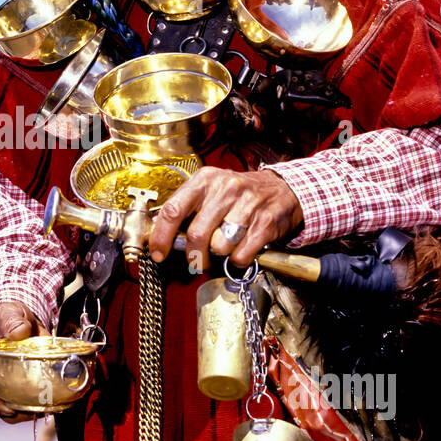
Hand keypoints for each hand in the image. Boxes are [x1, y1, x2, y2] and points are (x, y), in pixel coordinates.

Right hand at [0, 300, 46, 423]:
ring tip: (48, 409)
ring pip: (16, 408)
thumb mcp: (8, 312)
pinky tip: (56, 401)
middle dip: (16, 415)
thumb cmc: (10, 315)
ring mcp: (10, 384)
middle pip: (0, 407)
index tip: (8, 408)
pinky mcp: (27, 385)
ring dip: (31, 413)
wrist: (23, 318)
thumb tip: (19, 332)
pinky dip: (43, 404)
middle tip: (35, 411)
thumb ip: (11, 318)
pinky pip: (31, 400)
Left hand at [148, 167, 302, 271]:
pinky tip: (240, 249)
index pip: (173, 210)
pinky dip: (238, 259)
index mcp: (205, 180)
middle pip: (196, 234)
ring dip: (220, 254)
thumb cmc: (238, 194)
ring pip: (219, 246)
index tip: (158, 253)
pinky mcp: (265, 222)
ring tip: (226, 244)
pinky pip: (241, 254)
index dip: (161, 236)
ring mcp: (247, 205)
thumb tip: (158, 229)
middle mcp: (225, 189)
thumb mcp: (209, 190)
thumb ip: (184, 207)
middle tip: (196, 260)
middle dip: (193, 255)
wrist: (282, 188)